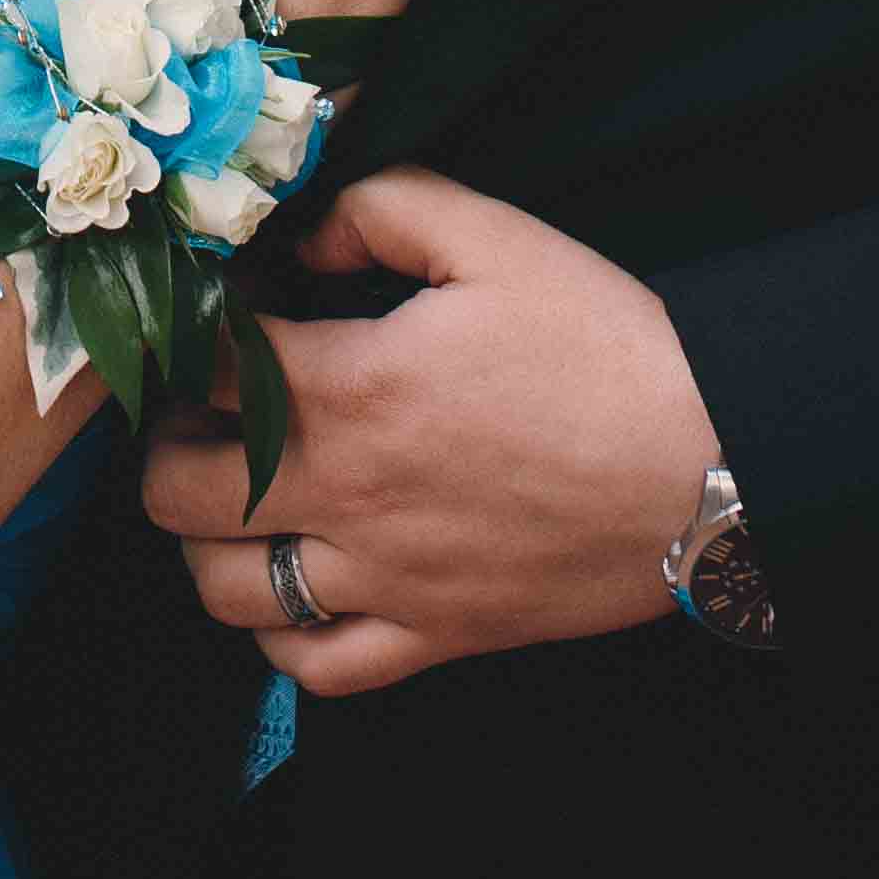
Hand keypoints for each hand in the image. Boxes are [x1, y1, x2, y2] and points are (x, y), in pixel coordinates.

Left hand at [139, 167, 718, 696]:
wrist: (711, 466)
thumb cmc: (606, 349)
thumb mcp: (497, 238)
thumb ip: (383, 210)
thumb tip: (302, 236)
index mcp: (351, 390)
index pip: (203, 368)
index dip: (191, 333)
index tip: (220, 315)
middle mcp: (347, 496)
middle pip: (177, 494)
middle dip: (167, 445)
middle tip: (202, 412)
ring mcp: (386, 581)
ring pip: (226, 593)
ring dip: (206, 543)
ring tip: (234, 498)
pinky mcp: (436, 637)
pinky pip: (315, 669)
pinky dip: (280, 637)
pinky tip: (292, 588)